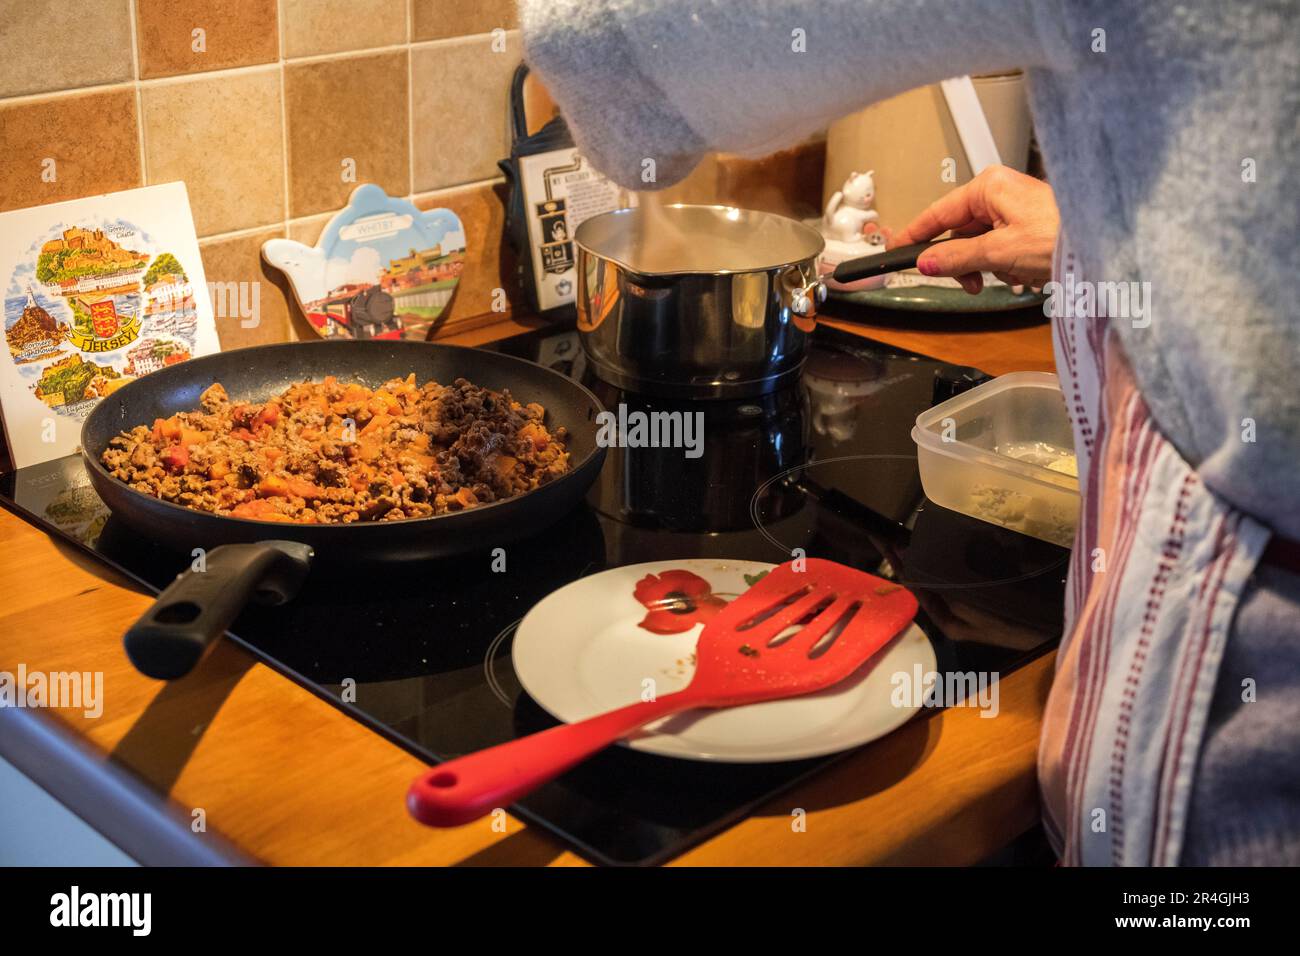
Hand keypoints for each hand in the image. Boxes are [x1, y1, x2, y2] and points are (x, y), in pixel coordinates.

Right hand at [890, 165, 1058, 293]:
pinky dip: (1006, 267)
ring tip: (1004, 280)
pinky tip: (1023, 276)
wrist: (1108, 246)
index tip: (895, 250)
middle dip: (961, 261)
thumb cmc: (1059, 237)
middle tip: (969, 284)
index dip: (916, 234)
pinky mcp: (1031, 226)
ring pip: (980, 243)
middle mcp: (1000, 193)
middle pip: (959, 231)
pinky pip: (1001, 248)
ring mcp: (1017, 209)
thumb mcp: (998, 252)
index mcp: (988, 186)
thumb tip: (925, 263)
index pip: (938, 212)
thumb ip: (956, 258)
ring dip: (986, 267)